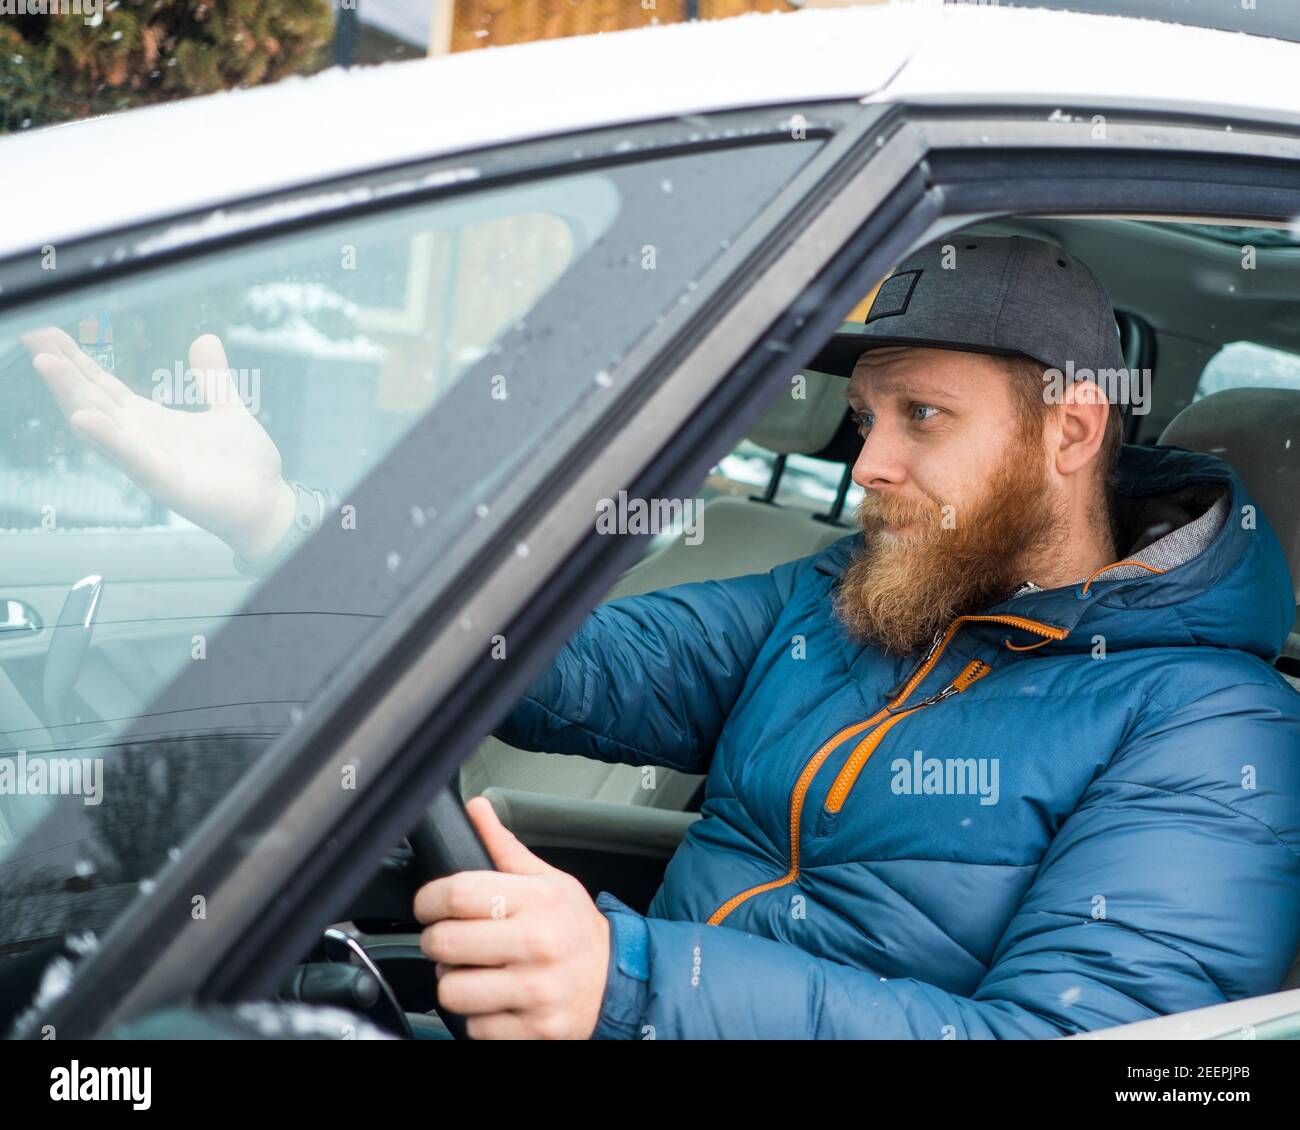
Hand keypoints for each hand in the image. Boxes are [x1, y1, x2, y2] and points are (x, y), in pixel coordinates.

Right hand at [21, 326, 295, 559]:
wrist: (269, 505)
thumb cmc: (244, 465)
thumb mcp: (226, 408)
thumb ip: (212, 376)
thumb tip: (205, 339)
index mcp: (151, 421)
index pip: (104, 386)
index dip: (76, 360)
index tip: (47, 333)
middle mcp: (141, 439)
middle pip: (92, 399)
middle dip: (63, 370)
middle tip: (34, 336)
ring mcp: (149, 462)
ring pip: (101, 425)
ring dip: (73, 395)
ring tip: (46, 363)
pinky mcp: (167, 483)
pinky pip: (132, 459)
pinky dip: (108, 438)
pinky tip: (83, 418)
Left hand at [413, 796, 610, 1039]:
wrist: (618, 983)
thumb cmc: (576, 928)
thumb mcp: (549, 880)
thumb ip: (504, 848)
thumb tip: (477, 809)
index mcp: (537, 901)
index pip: (458, 893)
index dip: (428, 899)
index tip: (428, 904)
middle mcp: (537, 945)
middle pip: (445, 943)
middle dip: (436, 941)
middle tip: (449, 939)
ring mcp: (535, 992)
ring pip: (451, 991)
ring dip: (453, 981)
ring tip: (473, 971)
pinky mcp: (533, 1030)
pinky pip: (473, 1027)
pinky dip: (477, 1015)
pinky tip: (496, 997)